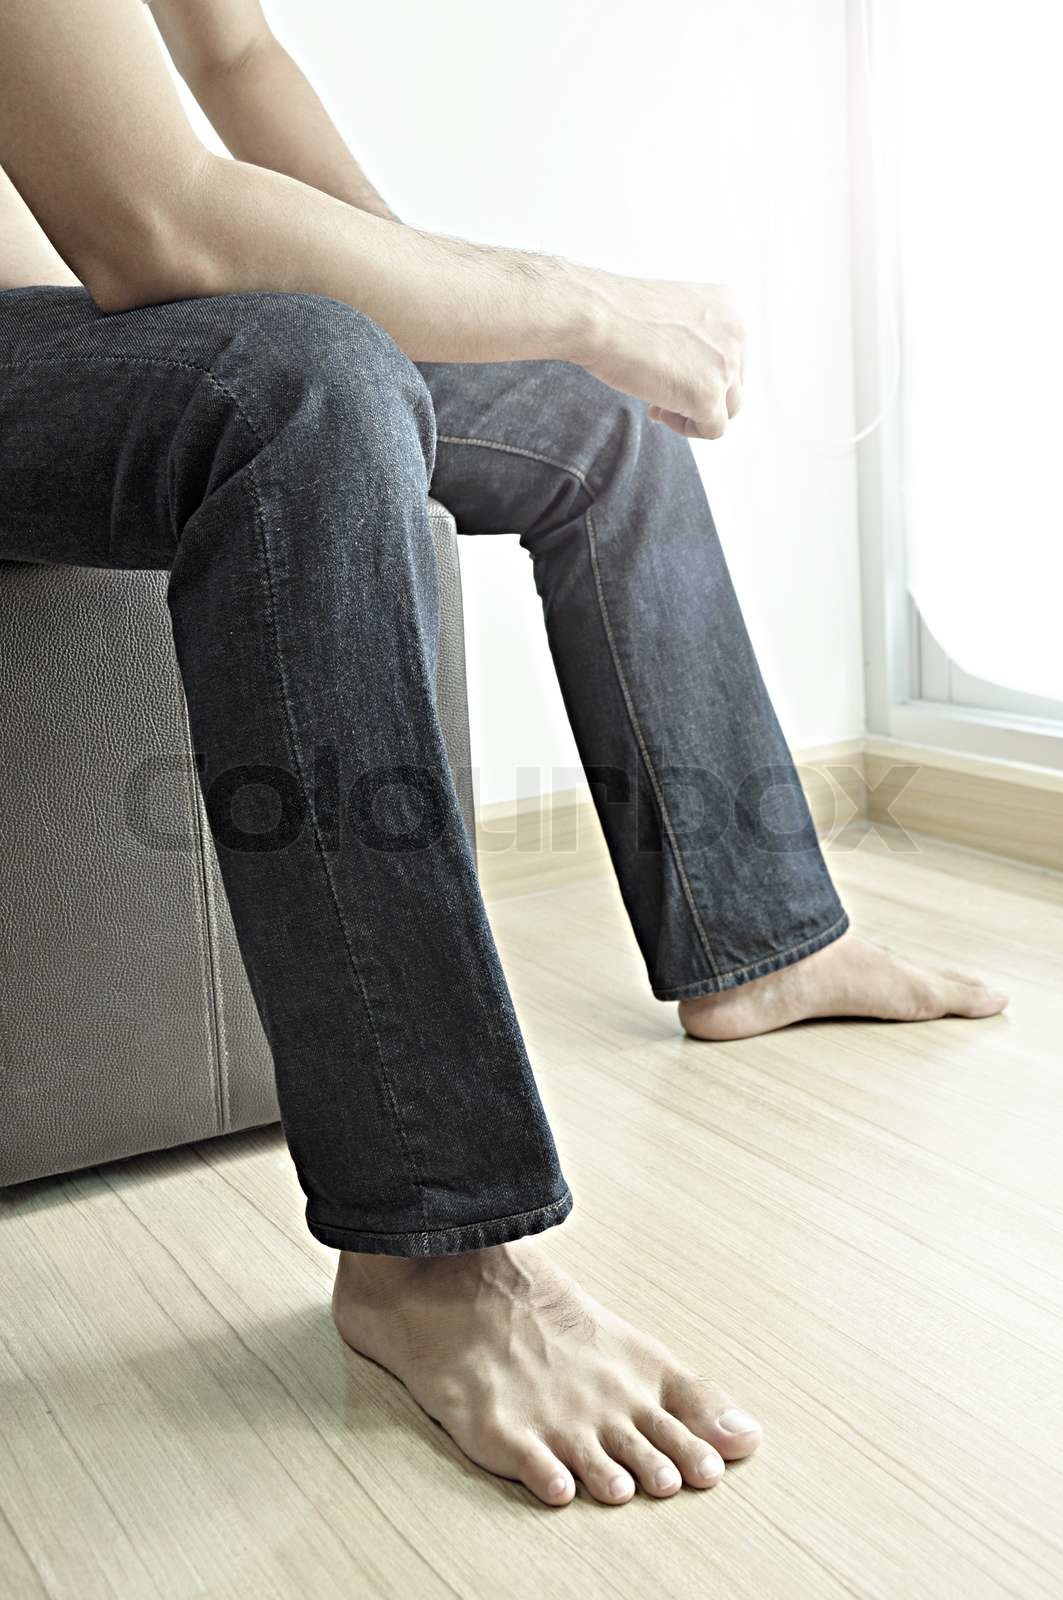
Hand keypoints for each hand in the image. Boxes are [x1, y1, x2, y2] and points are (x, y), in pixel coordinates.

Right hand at [574, 271, 744, 439]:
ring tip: (659, 405)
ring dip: (695, 413)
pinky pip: (713, 429)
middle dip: (697, 393)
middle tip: (658, 393)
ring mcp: (726, 365)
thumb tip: (692, 379)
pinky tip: (659, 412)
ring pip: (729, 408)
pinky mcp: (708, 395)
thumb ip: (692, 340)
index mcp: (729, 305)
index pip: (731, 353)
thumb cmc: (617, 312)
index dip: (699, 371)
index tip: (666, 372)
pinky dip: (687, 429)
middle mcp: (737, 333)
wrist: (596, 316)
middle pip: (733, 382)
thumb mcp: (670, 314)